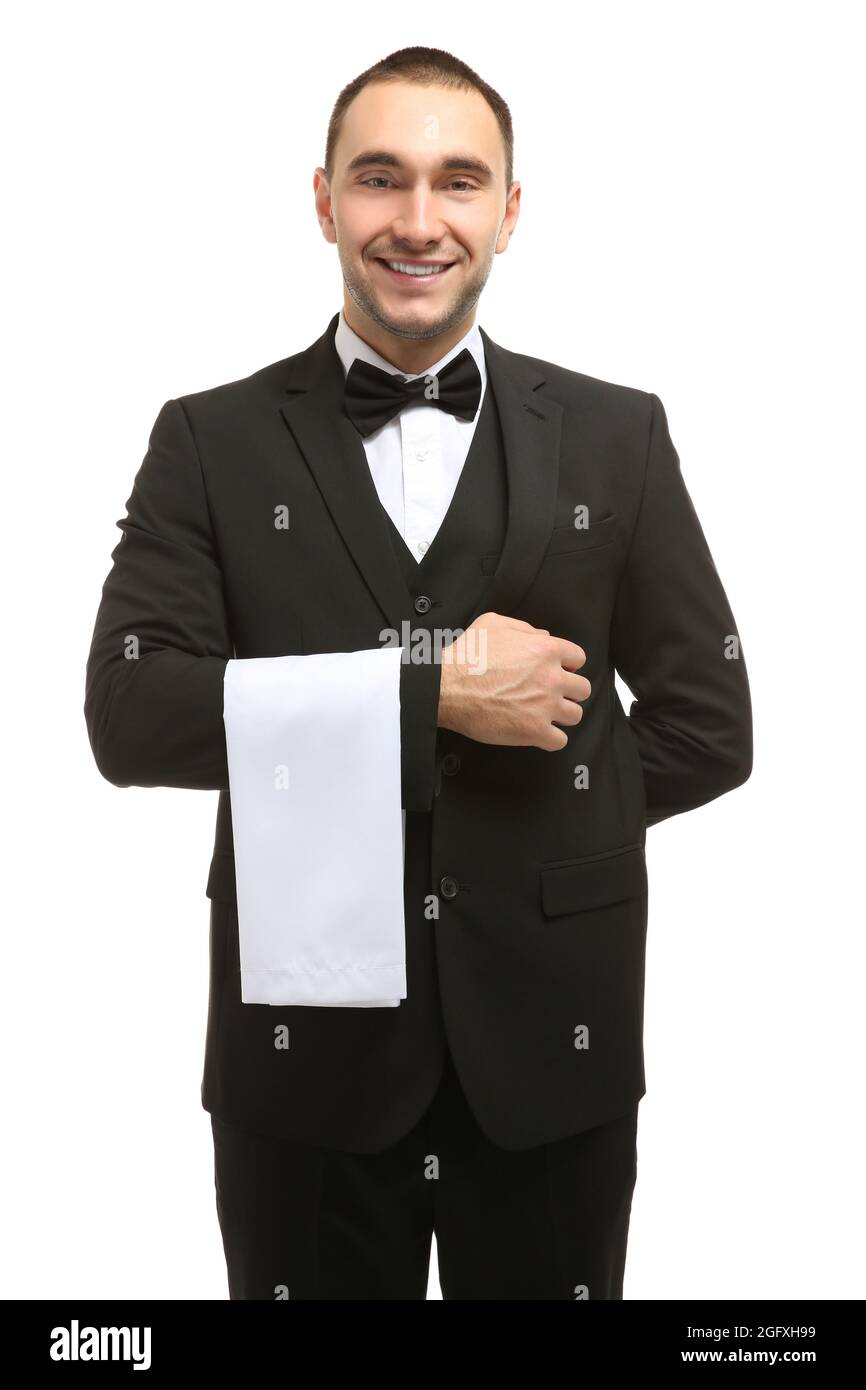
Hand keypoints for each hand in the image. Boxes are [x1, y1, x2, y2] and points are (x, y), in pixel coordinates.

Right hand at [437, 611, 590, 750]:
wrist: (447, 688)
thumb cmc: (466, 656)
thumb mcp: (493, 624)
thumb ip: (524, 628)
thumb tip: (543, 636)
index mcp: (546, 650)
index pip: (578, 658)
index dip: (568, 666)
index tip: (558, 672)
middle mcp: (551, 677)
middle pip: (582, 689)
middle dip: (569, 692)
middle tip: (552, 694)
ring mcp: (545, 706)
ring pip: (575, 715)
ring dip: (562, 715)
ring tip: (545, 714)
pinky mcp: (534, 731)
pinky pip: (560, 740)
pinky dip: (551, 739)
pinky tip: (538, 732)